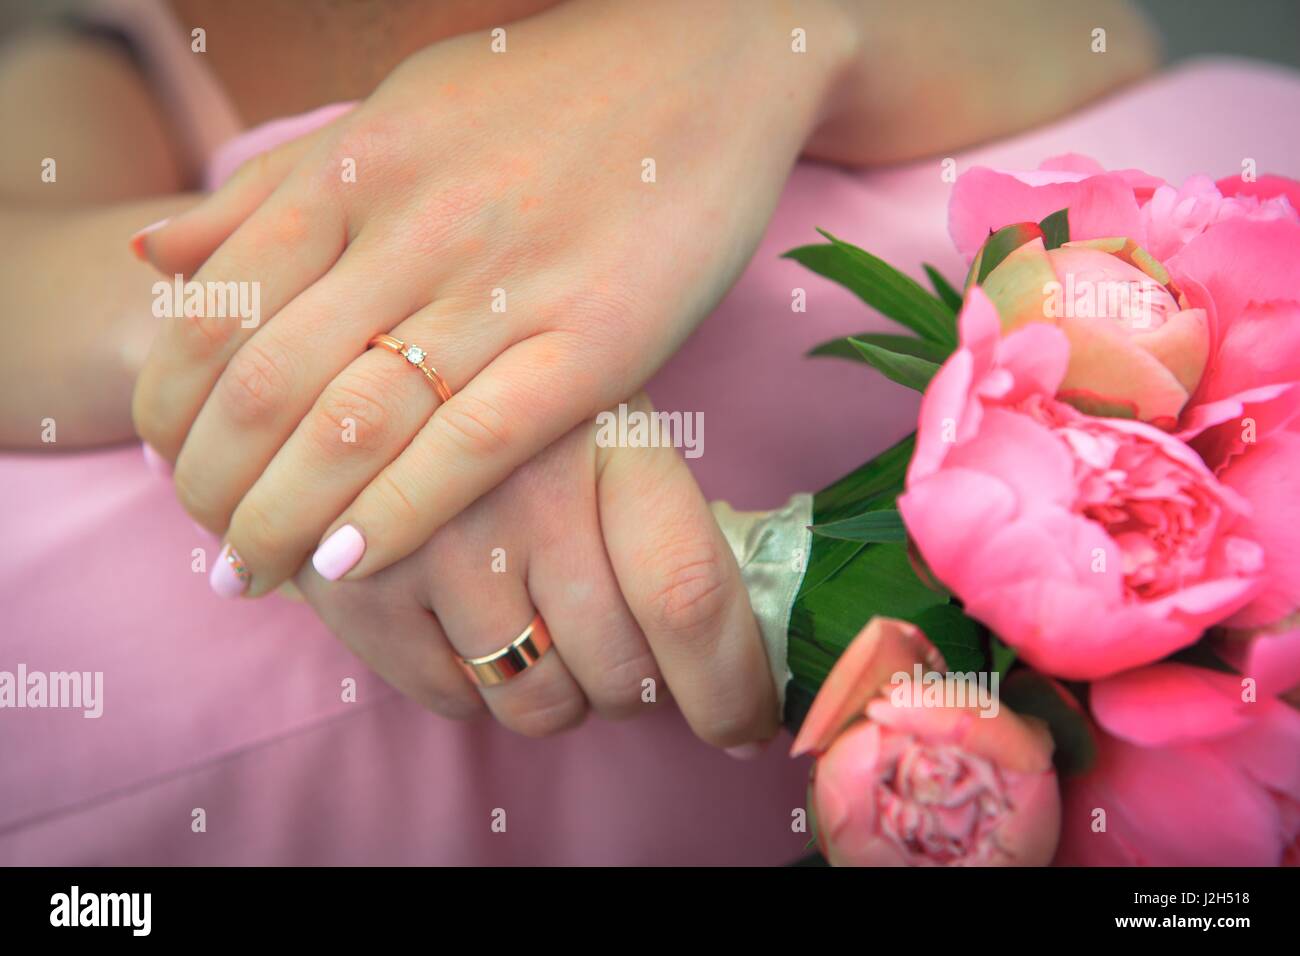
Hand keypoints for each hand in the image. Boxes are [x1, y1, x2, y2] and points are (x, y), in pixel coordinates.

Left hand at [131, 0, 855, 596]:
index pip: (215, 315)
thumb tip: (157, 257)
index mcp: (355, 171)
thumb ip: (275, 189)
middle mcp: (415, 231)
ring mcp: (508, 289)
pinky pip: (478, 444)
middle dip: (217, 489)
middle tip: (212, 549)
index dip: (173, 412)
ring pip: (358, 426)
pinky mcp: (598, 343)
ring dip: (285, 519)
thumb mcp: (390, 112)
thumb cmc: (542, 91)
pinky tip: (355, 561)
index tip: (174, 470)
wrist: (705, 57)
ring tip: (258, 576)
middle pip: (270, 386)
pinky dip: (402, 511)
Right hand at [293, 393, 778, 749]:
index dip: (729, 687)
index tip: (745, 727)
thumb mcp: (612, 435)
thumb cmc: (523, 425)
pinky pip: (455, 704)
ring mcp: (434, 541)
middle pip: (618, 670)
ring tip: (539, 630)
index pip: (689, 595)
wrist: (358, 383)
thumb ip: (669, 536)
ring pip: (537, 703)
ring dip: (558, 694)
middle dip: (636, 692)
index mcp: (613, 441)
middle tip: (620, 657)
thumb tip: (742, 678)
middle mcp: (523, 489)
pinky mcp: (358, 588)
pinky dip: (476, 687)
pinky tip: (467, 620)